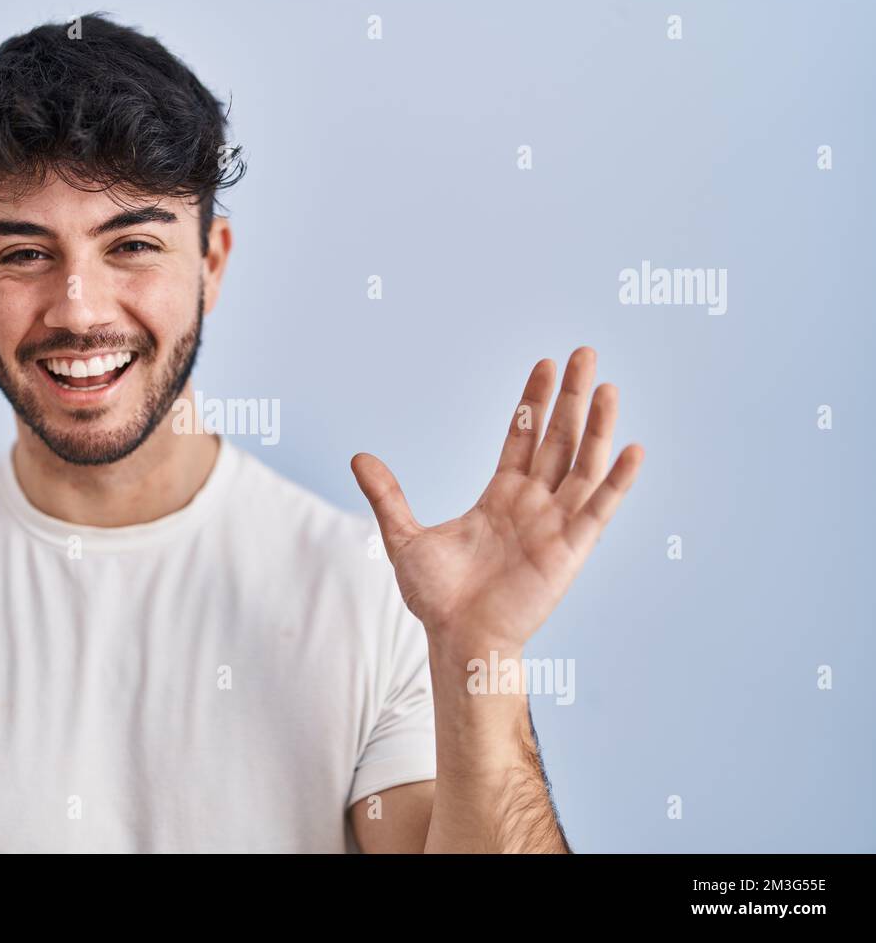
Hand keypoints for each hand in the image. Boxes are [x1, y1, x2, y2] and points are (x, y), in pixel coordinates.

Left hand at [352, 347, 642, 658]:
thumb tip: (359, 458)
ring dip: (598, 426)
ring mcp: (555, 524)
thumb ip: (388, 496)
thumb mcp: (405, 537)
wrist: (458, 639)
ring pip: (583, 464)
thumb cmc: (438, 597)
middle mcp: (534, 504)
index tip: (544, 365)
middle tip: (585, 352)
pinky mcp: (570, 549)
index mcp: (501, 497)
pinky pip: (598, 509)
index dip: (534, 400)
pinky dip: (618, 481)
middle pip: (558, 438)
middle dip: (572, 396)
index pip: (523, 436)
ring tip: (609, 386)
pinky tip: (632, 448)